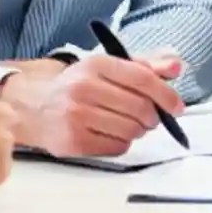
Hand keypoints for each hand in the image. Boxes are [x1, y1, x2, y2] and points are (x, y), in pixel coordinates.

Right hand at [3, 51, 183, 156]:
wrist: (35, 106)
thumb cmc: (79, 86)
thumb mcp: (109, 67)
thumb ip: (145, 65)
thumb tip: (176, 66)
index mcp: (96, 64)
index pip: (142, 79)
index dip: (165, 94)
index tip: (176, 106)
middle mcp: (84, 88)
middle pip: (140, 108)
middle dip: (153, 117)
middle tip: (150, 118)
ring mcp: (76, 116)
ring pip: (131, 130)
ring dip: (138, 131)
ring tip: (128, 124)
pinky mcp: (73, 141)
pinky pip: (117, 148)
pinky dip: (123, 143)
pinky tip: (112, 133)